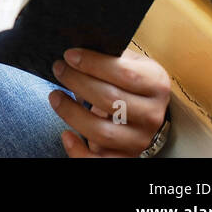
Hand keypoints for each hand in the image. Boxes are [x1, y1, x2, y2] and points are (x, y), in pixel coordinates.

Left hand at [48, 47, 170, 156]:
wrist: (146, 112)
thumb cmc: (131, 83)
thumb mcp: (130, 64)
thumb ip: (110, 57)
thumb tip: (75, 51)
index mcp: (156, 85)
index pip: (125, 73)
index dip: (93, 63)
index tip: (69, 55)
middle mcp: (152, 114)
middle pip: (110, 100)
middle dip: (77, 83)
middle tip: (58, 70)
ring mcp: (140, 139)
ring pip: (103, 132)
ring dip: (72, 113)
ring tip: (55, 97)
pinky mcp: (126, 157)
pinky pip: (99, 160)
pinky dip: (79, 151)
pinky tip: (66, 135)